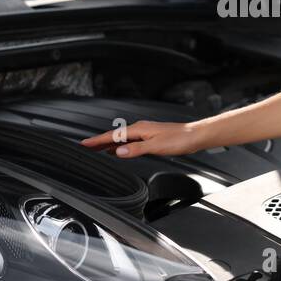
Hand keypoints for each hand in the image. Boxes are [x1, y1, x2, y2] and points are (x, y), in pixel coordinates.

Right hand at [78, 119, 206, 157]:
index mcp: (139, 129)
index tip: (85, 144)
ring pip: (122, 139)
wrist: (195, 136)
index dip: (98, 141)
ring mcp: (145, 133)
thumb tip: (119, 152)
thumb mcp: (156, 146)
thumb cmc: (179, 139)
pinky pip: (130, 142)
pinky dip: (121, 146)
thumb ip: (136, 149)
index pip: (113, 136)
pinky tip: (119, 151)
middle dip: (100, 142)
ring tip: (97, 150)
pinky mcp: (151, 138)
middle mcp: (140, 129)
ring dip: (109, 144)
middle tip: (86, 148)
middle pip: (115, 136)